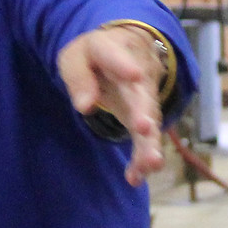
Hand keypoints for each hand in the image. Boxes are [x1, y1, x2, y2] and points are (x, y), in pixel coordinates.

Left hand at [57, 24, 167, 186]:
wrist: (125, 50)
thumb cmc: (94, 55)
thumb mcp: (75, 57)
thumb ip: (78, 77)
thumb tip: (85, 106)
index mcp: (114, 49)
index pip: (117, 55)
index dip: (125, 65)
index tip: (134, 75)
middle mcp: (137, 73)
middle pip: (142, 93)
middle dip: (144, 111)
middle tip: (145, 127)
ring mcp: (145, 96)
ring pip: (151, 120)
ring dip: (151, 143)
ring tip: (152, 164)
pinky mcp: (145, 117)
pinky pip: (146, 139)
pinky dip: (142, 159)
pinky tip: (135, 177)